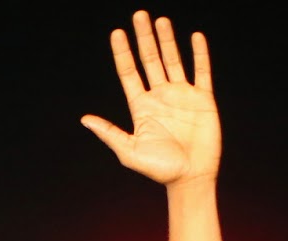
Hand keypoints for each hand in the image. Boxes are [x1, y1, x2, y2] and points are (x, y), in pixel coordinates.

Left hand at [81, 12, 219, 187]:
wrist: (190, 179)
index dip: (123, 53)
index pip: (129, 73)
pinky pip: (201, 71)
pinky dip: (199, 54)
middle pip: (150, 60)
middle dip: (144, 38)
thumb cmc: (159, 169)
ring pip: (173, 61)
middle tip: (139, 15)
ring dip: (167, 40)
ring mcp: (182, 96)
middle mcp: (160, 97)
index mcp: (141, 107)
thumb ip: (109, 133)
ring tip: (160, 20)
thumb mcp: (129, 151)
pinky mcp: (203, 99)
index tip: (117, 33)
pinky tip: (195, 37)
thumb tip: (84, 119)